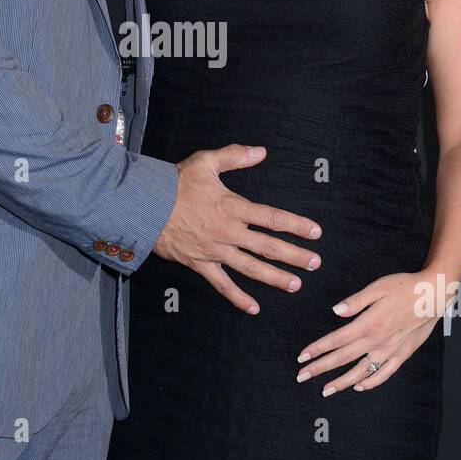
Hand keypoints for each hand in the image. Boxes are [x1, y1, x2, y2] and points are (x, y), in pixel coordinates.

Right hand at [152, 144, 322, 314]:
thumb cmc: (174, 183)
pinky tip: (253, 307)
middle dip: (294, 256)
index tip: (315, 232)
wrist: (144, 206)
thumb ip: (235, 156)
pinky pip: (222, 284)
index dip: (296, 225)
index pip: (272, 218)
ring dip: (274, 278)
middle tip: (315, 263)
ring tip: (295, 285)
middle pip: (268, 246)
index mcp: (232, 207)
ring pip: (250, 268)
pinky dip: (237, 297)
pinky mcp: (200, 264)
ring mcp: (215, 251)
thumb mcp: (205, 162)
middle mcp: (228, 232)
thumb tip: (261, 152)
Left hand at [295, 268, 457, 393]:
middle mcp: (377, 341)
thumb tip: (336, 311)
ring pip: (362, 372)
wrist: (434, 295)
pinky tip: (360, 387)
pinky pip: (385, 374)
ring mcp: (390, 350)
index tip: (302, 357)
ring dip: (342, 382)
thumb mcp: (378, 287)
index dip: (317, 349)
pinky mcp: (403, 354)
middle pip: (343, 359)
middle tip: (302, 376)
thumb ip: (356, 301)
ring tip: (326, 390)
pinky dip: (371, 382)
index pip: (336, 340)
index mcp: (368, 324)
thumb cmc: (404, 287)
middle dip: (320, 368)